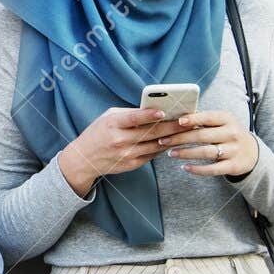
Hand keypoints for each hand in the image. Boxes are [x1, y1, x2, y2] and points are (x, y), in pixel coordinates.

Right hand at [57, 107, 192, 196]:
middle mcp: (120, 141)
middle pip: (151, 132)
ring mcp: (127, 154)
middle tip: (190, 119)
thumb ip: (130, 114)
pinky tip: (174, 140)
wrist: (84, 160)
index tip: (163, 111)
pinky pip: (153, 154)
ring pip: (157, 145)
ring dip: (174, 137)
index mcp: (112, 125)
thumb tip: (157, 109)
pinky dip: (164, 146)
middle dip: (173, 125)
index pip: (133, 119)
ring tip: (188, 129)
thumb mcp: (108, 118)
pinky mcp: (132, 164)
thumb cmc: (98, 133)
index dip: (148, 115)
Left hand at [158, 110, 258, 176]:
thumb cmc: (227, 134)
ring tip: (171, 153)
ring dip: (186, 153)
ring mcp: (234, 150)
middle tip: (164, 140)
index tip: (178, 122)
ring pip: (206, 152)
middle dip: (181, 138)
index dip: (193, 119)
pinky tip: (184, 167)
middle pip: (202, 136)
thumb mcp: (220, 123)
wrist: (251, 152)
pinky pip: (212, 169)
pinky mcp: (233, 166)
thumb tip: (175, 116)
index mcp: (227, 119)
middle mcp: (232, 134)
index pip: (209, 117)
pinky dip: (197, 169)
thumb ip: (202, 119)